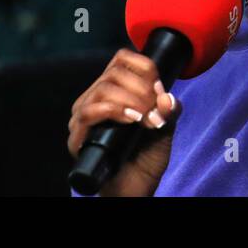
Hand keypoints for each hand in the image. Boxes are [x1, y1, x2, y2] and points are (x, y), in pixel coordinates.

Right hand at [68, 49, 181, 196]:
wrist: (135, 188)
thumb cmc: (146, 155)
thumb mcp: (166, 127)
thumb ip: (170, 110)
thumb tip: (167, 97)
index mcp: (114, 89)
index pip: (122, 59)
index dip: (144, 67)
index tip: (159, 88)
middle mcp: (94, 98)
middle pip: (113, 73)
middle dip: (141, 89)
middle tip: (155, 110)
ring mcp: (83, 118)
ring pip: (102, 90)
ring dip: (130, 100)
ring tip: (145, 117)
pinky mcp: (77, 138)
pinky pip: (87, 113)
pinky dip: (113, 111)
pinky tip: (131, 120)